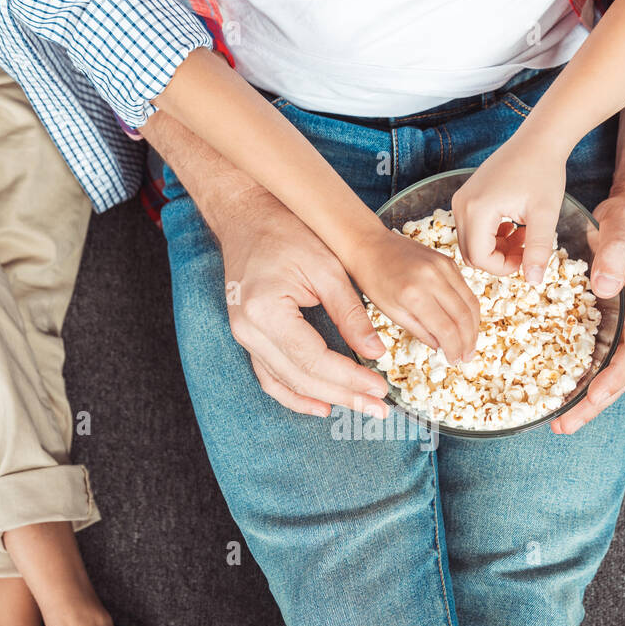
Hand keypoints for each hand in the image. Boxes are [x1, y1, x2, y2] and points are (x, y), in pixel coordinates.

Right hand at [217, 193, 391, 418]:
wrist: (246, 216)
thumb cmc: (287, 232)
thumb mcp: (327, 267)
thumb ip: (351, 313)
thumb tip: (376, 353)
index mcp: (266, 310)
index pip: (314, 359)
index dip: (350, 379)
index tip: (381, 390)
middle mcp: (248, 330)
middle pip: (301, 377)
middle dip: (343, 395)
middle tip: (380, 407)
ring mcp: (243, 337)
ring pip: (285, 383)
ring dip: (324, 400)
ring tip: (359, 409)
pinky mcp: (247, 338)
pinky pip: (270, 377)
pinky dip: (295, 395)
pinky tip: (322, 405)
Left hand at [345, 226, 480, 362]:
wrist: (370, 244)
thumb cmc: (374, 280)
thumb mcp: (391, 312)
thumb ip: (419, 331)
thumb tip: (442, 347)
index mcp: (414, 294)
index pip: (446, 329)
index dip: (454, 348)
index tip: (454, 360)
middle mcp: (433, 278)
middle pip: (463, 317)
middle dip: (468, 341)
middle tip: (467, 357)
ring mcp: (443, 266)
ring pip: (470, 302)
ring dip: (474, 326)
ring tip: (470, 343)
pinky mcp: (448, 261)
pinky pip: (466, 289)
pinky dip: (469, 308)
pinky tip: (465, 322)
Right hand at [452, 132, 567, 283]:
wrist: (538, 140)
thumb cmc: (544, 172)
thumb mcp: (545, 216)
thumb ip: (538, 250)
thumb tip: (534, 283)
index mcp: (477, 209)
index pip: (479, 258)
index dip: (503, 267)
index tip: (526, 258)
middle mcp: (461, 205)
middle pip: (471, 254)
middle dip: (499, 259)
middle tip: (526, 248)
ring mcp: (461, 200)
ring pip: (471, 243)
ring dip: (496, 248)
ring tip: (523, 235)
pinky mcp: (466, 198)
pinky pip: (472, 230)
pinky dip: (491, 237)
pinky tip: (514, 227)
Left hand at [552, 193, 624, 434]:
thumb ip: (616, 252)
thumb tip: (605, 286)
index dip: (618, 373)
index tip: (595, 393)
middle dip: (597, 402)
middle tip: (566, 424)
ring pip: (612, 373)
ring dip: (587, 401)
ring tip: (559, 423)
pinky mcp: (613, 330)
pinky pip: (599, 361)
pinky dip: (581, 381)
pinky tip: (557, 396)